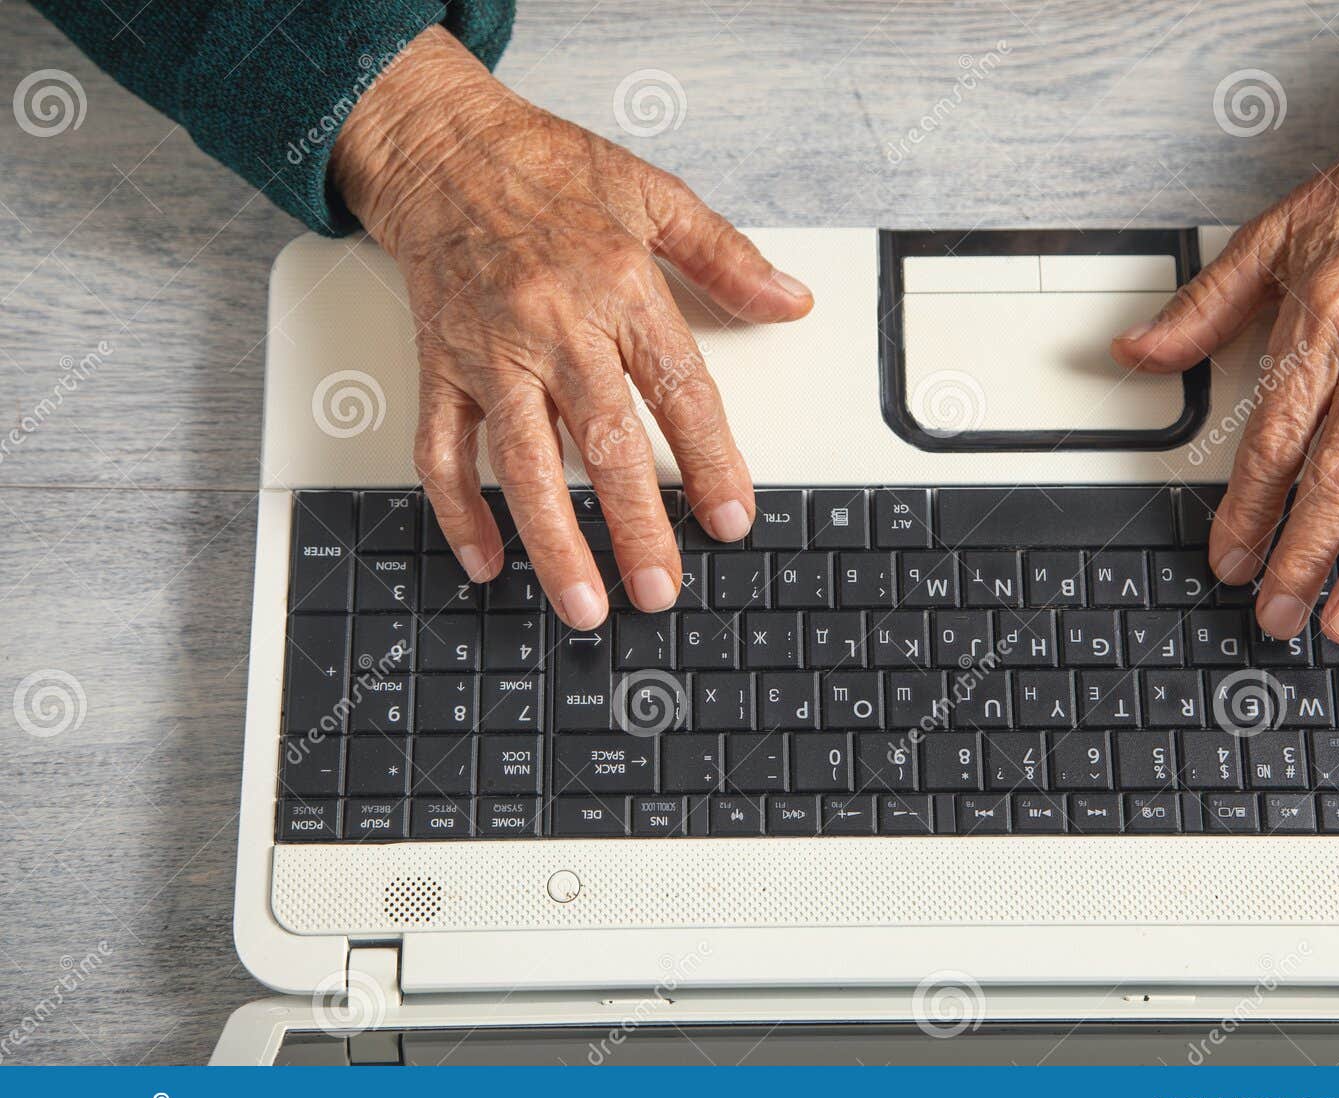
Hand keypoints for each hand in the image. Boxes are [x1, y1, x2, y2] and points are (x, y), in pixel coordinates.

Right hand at [329, 26, 812, 627]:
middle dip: (634, 524)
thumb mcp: (654, 193)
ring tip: (582, 602)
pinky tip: (486, 560)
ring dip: (552, 540)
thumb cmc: (546, 169)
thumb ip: (726, 256)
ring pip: (520, 462)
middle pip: (602, 442)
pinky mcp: (441, 366)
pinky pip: (441, 449)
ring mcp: (491, 353)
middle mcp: (554, 327)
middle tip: (659, 588)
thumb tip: (790, 301)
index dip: (710, 460)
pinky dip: (459, 511)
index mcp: (618, 287)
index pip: (678, 390)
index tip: (733, 519)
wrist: (442, 147)